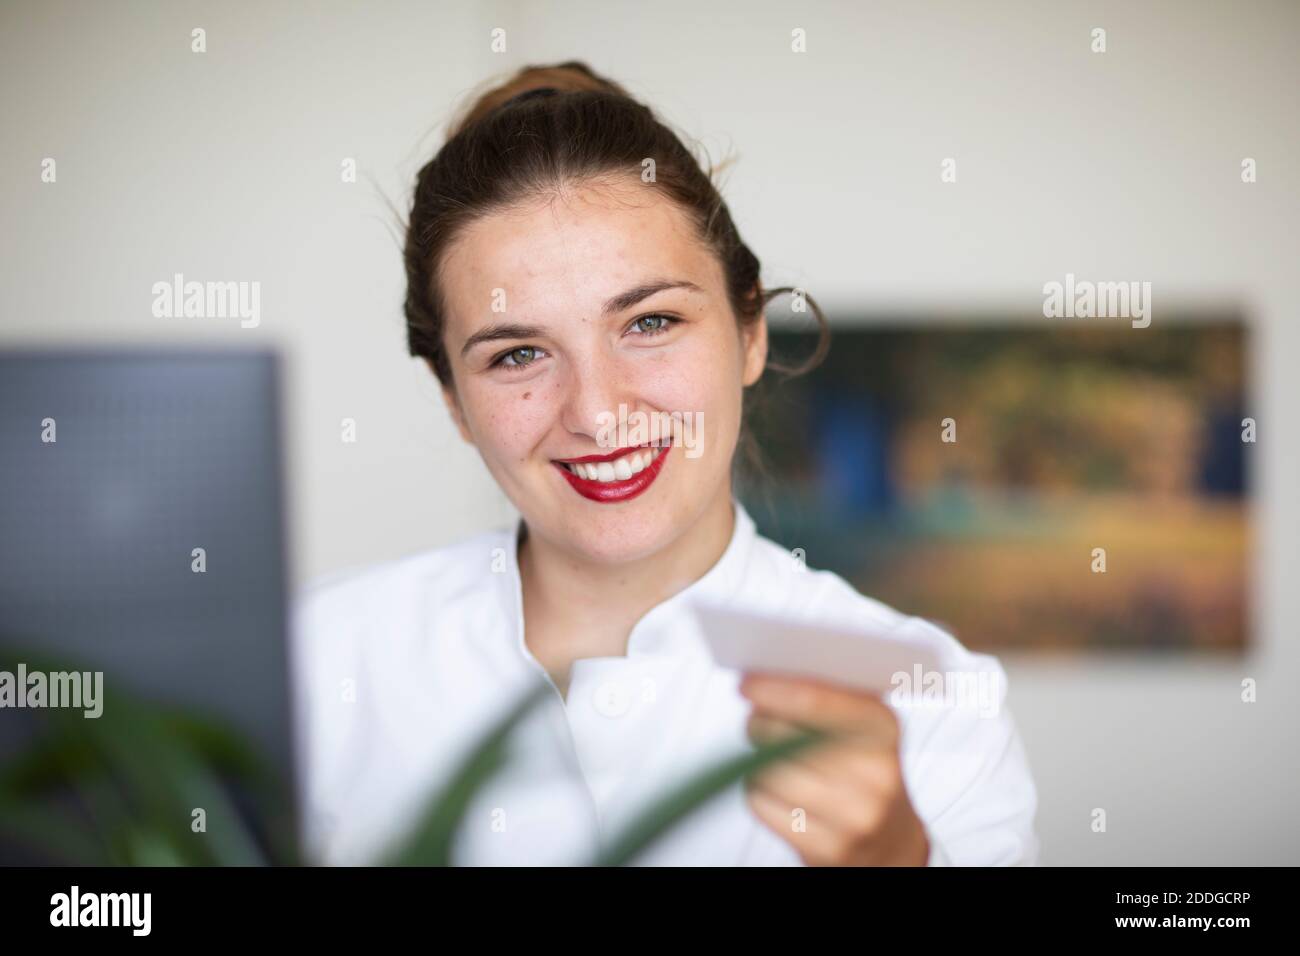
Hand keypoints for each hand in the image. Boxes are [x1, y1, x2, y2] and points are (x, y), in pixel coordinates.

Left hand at [739, 672, 929, 865]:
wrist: (890, 843)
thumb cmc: (868, 771)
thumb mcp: (868, 725)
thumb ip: (828, 693)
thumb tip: (767, 676)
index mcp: (883, 728)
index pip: (815, 700)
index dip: (773, 689)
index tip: (748, 683)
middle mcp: (874, 773)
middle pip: (783, 736)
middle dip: (760, 721)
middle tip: (757, 717)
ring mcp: (852, 816)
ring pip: (768, 771)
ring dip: (758, 759)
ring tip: (770, 755)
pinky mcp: (825, 848)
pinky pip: (763, 805)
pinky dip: (759, 791)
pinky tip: (777, 788)